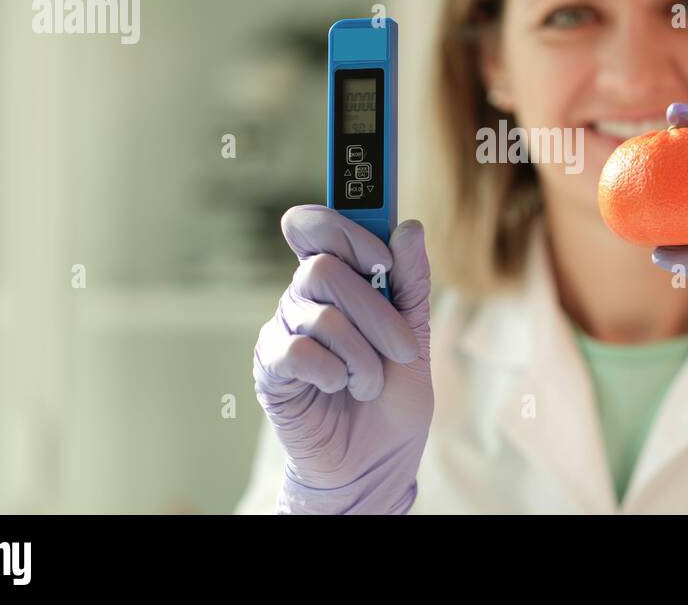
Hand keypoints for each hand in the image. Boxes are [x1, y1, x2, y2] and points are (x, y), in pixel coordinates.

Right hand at [253, 205, 433, 513]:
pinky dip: (333, 373)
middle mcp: (304, 297)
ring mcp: (284, 330)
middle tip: (401, 349)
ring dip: (363, 355)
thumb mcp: (416, 337)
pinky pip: (300, 350)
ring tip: (369, 384)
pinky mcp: (271, 367)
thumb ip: (409, 283)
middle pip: (325, 268)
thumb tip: (408, 227)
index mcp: (338, 282)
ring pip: (322, 312)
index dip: (343, 225)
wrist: (375, 462)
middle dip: (376, 311)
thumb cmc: (392, 400)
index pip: (319, 227)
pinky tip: (339, 390)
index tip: (379, 250)